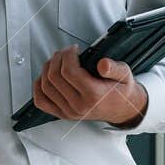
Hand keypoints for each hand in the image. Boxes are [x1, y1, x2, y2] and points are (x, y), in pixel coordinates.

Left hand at [31, 45, 148, 126]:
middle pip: (54, 77)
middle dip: (57, 58)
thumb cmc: (121, 91)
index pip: (69, 71)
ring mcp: (69, 112)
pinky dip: (39, 87)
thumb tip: (103, 64)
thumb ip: (115, 68)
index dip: (68, 55)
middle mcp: (79, 106)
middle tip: (66, 52)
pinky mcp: (62, 114)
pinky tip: (46, 77)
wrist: (122, 109)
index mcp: (93, 95)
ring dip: (47, 68)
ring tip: (57, 61)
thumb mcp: (125, 75)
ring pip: (45, 86)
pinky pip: (41, 101)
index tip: (74, 49)